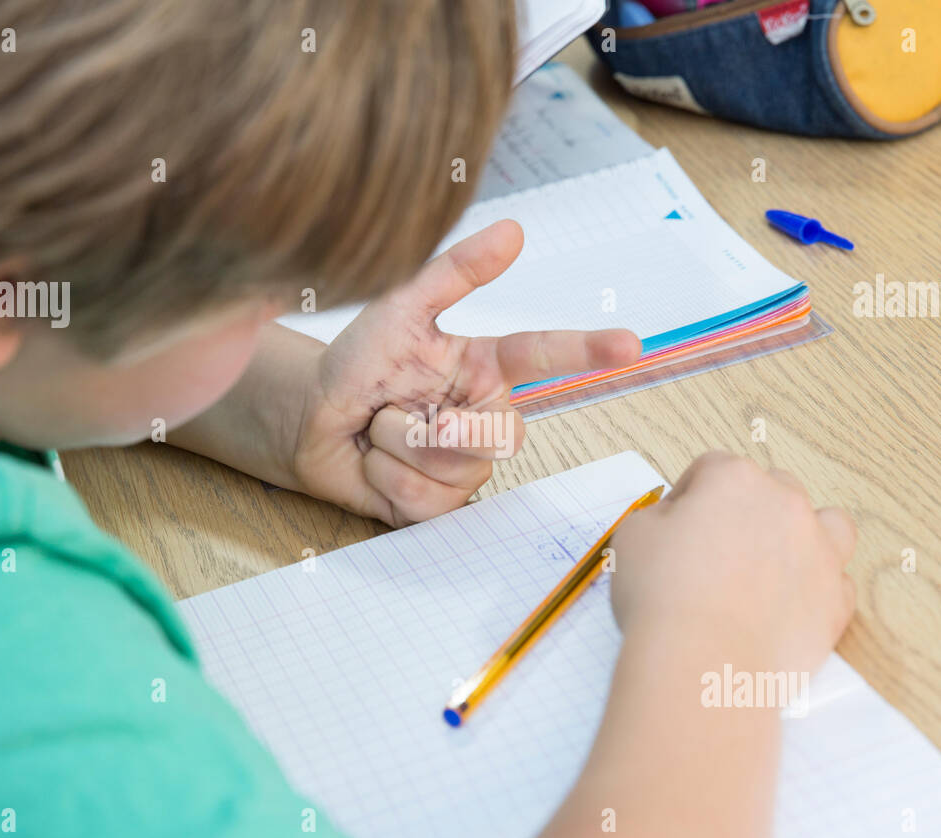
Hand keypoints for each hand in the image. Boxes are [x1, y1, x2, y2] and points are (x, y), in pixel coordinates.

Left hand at [292, 220, 640, 524]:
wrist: (311, 419)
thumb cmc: (358, 364)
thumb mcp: (400, 310)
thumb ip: (454, 272)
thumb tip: (514, 229)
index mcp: (485, 370)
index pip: (543, 356)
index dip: (587, 351)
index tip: (630, 344)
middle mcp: (483, 419)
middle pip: (502, 436)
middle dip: (445, 428)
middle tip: (401, 414)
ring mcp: (463, 467)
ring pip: (458, 470)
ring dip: (400, 447)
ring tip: (379, 430)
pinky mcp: (437, 506)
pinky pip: (428, 502)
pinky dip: (388, 480)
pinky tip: (375, 465)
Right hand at [609, 452, 856, 675]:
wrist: (703, 663)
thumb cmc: (663, 596)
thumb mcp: (633, 537)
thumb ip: (658, 516)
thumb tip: (673, 521)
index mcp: (734, 480)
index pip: (711, 469)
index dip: (688, 495)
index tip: (675, 524)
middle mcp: (785, 505)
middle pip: (772, 489)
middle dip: (747, 510)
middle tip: (718, 547)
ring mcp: (820, 551)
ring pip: (829, 524)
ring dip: (805, 535)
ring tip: (776, 564)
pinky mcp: (835, 599)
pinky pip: (837, 583)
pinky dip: (815, 590)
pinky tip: (787, 607)